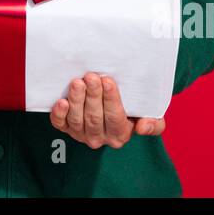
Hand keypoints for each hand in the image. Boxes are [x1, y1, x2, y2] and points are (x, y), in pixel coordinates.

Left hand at [50, 72, 165, 148]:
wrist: (112, 108)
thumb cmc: (132, 110)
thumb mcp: (149, 116)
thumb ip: (154, 124)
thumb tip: (143, 128)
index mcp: (120, 134)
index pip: (115, 118)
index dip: (111, 100)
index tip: (109, 81)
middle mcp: (99, 137)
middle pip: (94, 117)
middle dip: (93, 96)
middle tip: (92, 77)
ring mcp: (81, 133)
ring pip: (77, 119)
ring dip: (77, 100)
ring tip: (77, 82)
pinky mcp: (65, 128)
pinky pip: (60, 124)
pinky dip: (59, 114)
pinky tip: (61, 101)